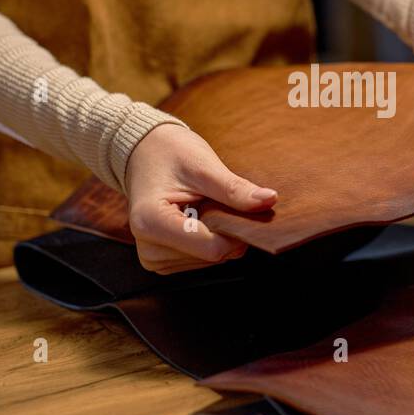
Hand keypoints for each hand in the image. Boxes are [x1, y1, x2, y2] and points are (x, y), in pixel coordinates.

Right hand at [123, 123, 276, 273]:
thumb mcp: (204, 165)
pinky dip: (210, 238)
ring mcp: (154, 258)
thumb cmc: (169, 153)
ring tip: (201, 205)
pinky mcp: (163, 261)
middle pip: (213, 256)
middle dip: (226, 230)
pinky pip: (203, 259)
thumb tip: (269, 200)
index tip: (239, 205)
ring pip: (212, 260)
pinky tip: (198, 216)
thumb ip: (234, 189)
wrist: (144, 153)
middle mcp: (149, 248)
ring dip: (218, 233)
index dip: (236, 230)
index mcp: (150, 223)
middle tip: (214, 199)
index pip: (212, 247)